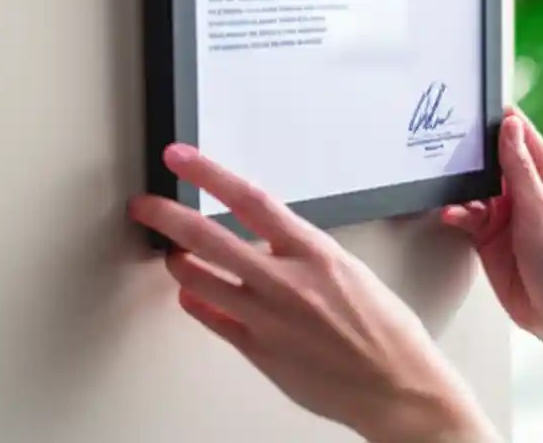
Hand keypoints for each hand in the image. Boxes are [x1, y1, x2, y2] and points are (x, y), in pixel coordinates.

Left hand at [130, 144, 497, 442]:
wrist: (397, 384)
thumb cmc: (386, 331)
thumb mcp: (351, 272)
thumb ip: (306, 256)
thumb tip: (270, 243)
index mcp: (317, 253)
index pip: (250, 200)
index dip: (209, 174)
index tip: (181, 158)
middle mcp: (287, 282)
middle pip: (209, 238)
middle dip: (168, 217)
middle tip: (145, 205)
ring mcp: (267, 318)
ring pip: (200, 280)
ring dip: (178, 263)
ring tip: (170, 254)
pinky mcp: (259, 351)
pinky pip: (213, 319)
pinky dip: (196, 302)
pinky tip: (189, 293)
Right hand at [441, 110, 542, 407]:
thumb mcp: (539, 209)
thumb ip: (520, 168)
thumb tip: (510, 126)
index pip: (519, 132)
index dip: (497, 118)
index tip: (471, 108)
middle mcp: (524, 189)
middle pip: (490, 157)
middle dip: (469, 152)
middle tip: (444, 144)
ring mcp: (505, 212)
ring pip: (473, 186)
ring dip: (459, 186)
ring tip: (446, 186)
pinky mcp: (488, 235)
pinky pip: (465, 215)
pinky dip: (457, 213)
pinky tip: (451, 215)